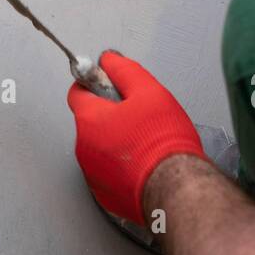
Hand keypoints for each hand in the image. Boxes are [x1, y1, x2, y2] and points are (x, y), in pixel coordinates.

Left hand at [67, 51, 205, 224]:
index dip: (94, 84)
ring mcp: (93, 173)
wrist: (177, 189)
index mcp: (90, 118)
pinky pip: (109, 172)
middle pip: (91, 121)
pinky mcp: (105, 194)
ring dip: (117, 142)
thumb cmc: (164, 143)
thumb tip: (109, 60)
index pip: (77, 92)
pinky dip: (122, 167)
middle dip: (110, 116)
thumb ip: (124, 71)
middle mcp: (84, 147)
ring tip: (146, 144)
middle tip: (139, 117)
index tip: (108, 84)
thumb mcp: (149, 91)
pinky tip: (144, 165)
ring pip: (100, 148)